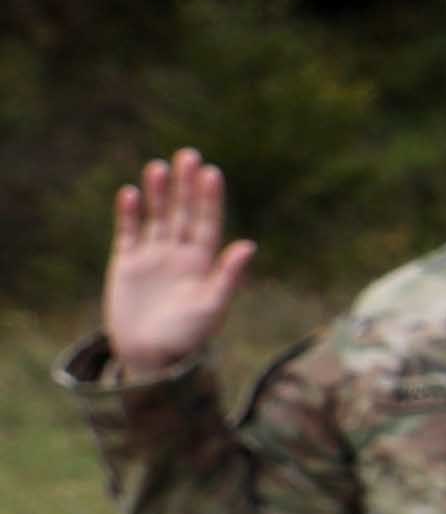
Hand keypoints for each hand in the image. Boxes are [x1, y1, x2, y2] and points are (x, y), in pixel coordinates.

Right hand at [100, 153, 255, 379]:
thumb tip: (249, 245)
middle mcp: (180, 254)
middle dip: (185, 185)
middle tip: (187, 155)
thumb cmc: (188, 336)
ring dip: (158, 193)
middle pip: (183, 212)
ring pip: (157, 217)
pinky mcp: (128, 265)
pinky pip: (128, 233)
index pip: (208, 222)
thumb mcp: (212, 306)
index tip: (211, 173)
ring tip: (158, 166)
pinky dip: (130, 214)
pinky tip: (131, 193)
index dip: (209, 198)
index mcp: (204, 261)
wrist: (151, 358)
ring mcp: (153, 257)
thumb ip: (229, 276)